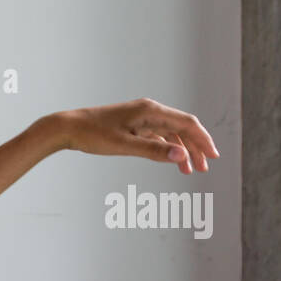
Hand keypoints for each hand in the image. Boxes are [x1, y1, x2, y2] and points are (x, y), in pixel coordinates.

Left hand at [52, 98, 219, 173]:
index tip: (213, 157)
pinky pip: (157, 135)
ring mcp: (140, 117)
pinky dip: (166, 148)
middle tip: (204, 168)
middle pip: (182, 127)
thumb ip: (153, 151)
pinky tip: (171, 161)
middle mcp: (149, 110)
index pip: (187, 123)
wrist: (68, 128)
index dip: (202, 140)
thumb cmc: (92, 135)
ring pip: (170, 132)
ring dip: (182, 150)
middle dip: (195, 147)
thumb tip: (181, 156)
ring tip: (189, 170)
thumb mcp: (123, 145)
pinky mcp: (132, 125)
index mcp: (150, 110)